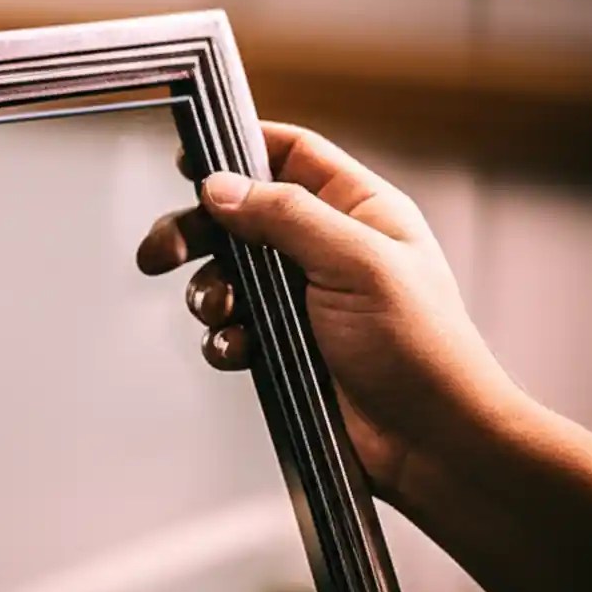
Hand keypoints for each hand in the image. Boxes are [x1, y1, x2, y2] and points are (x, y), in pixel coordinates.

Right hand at [137, 122, 525, 500]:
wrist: (430, 444)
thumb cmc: (421, 348)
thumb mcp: (358, 262)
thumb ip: (286, 216)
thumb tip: (220, 185)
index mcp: (360, 211)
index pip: (292, 155)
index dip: (240, 148)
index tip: (188, 159)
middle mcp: (328, 248)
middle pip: (242, 216)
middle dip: (198, 232)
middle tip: (161, 253)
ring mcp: (305, 299)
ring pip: (229, 276)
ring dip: (210, 292)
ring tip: (218, 311)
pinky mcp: (286, 347)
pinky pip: (234, 329)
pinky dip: (225, 338)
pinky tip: (238, 351)